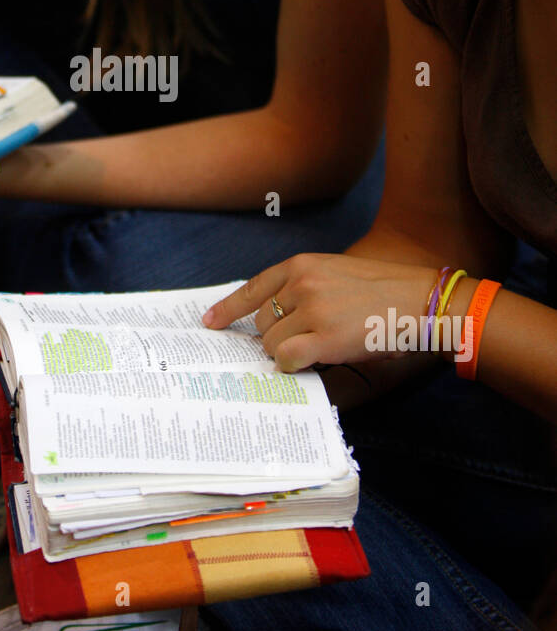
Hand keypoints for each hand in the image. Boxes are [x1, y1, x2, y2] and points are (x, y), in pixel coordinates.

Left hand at [203, 253, 435, 371]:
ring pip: (272, 343)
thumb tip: (276, 322)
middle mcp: (301, 284)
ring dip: (286, 353)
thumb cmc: (385, 290)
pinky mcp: (324, 338)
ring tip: (318, 349)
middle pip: (262, 323)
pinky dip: (293, 365)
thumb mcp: (337, 273)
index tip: (210, 323)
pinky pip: (287, 358)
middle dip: (274, 339)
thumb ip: (304, 289)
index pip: (253, 288)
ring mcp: (311, 310)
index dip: (228, 309)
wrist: (421, 299)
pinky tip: (310, 362)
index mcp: (302, 265)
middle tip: (301, 344)